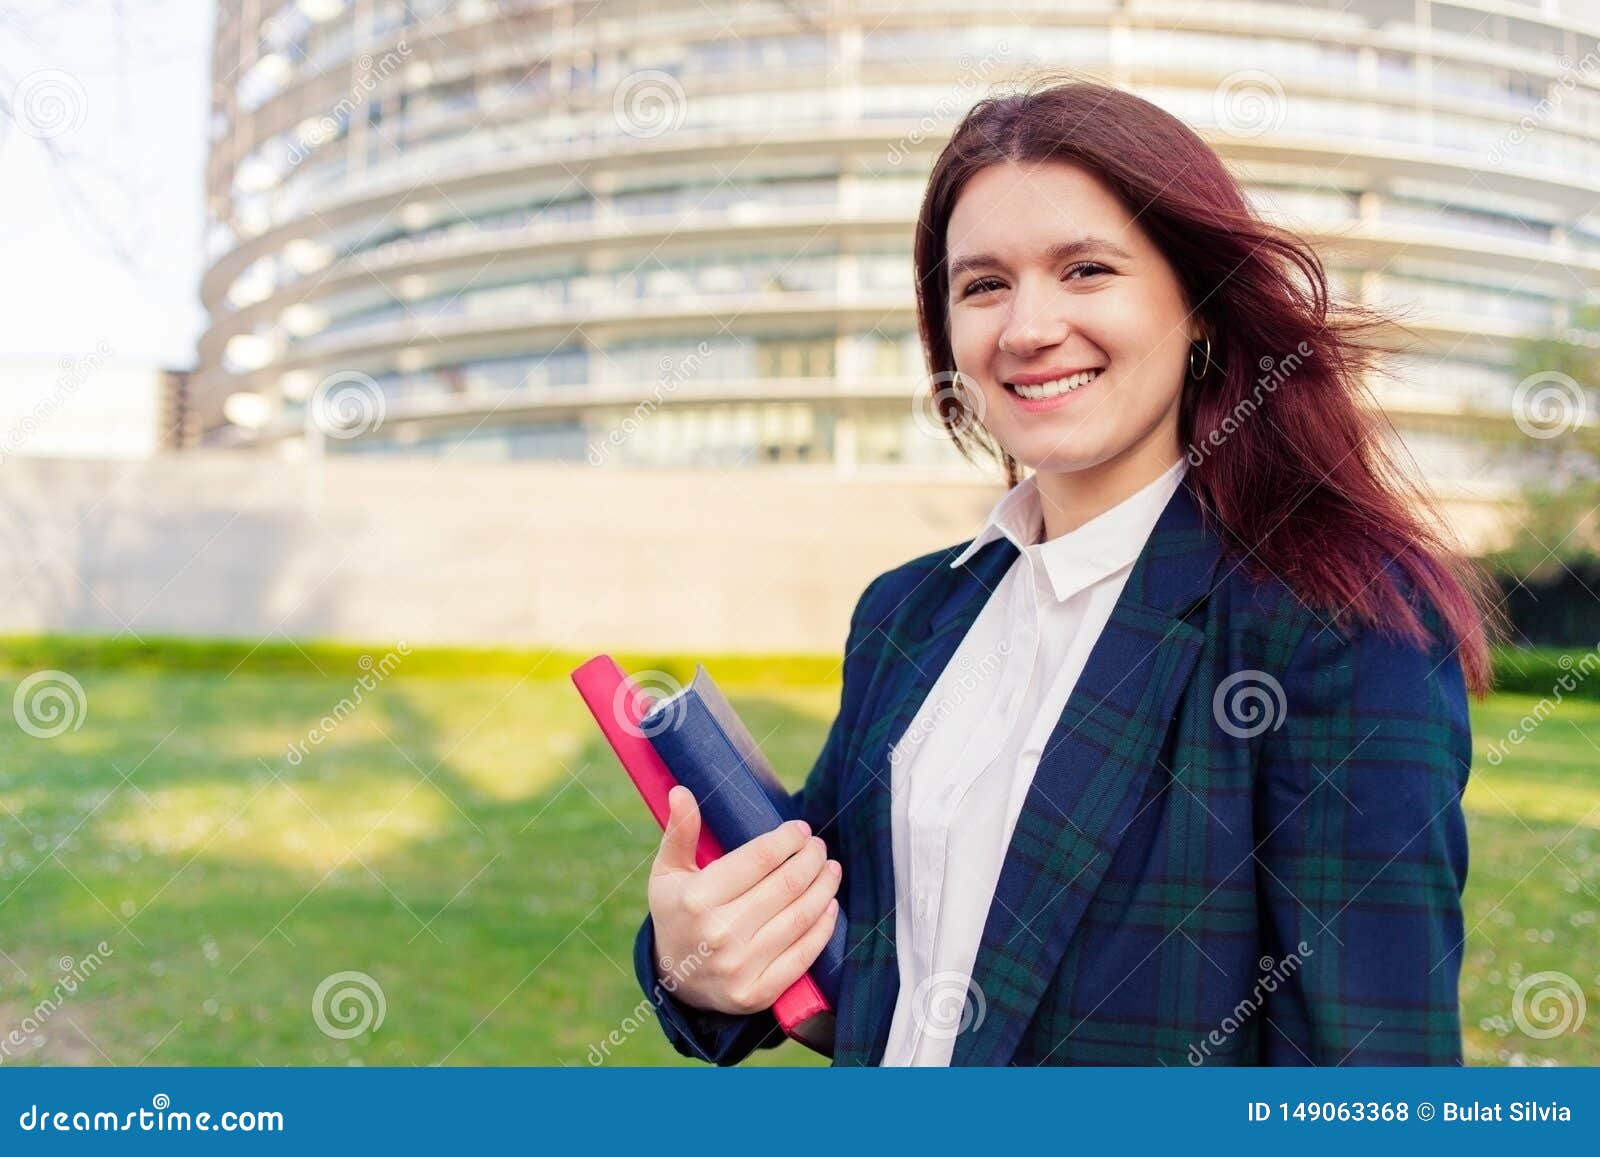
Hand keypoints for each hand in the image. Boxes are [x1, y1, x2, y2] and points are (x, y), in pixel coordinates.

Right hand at [647, 785, 841, 1014]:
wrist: (674, 982)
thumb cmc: (676, 914)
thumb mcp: (667, 874)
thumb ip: (679, 833)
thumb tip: (682, 791)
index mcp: (696, 899)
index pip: (759, 858)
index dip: (787, 839)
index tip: (801, 829)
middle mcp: (719, 934)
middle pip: (787, 884)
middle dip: (811, 858)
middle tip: (819, 847)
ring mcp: (739, 967)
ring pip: (800, 916)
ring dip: (824, 888)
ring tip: (831, 869)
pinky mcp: (757, 992)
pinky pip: (803, 954)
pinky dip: (824, 927)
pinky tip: (830, 905)